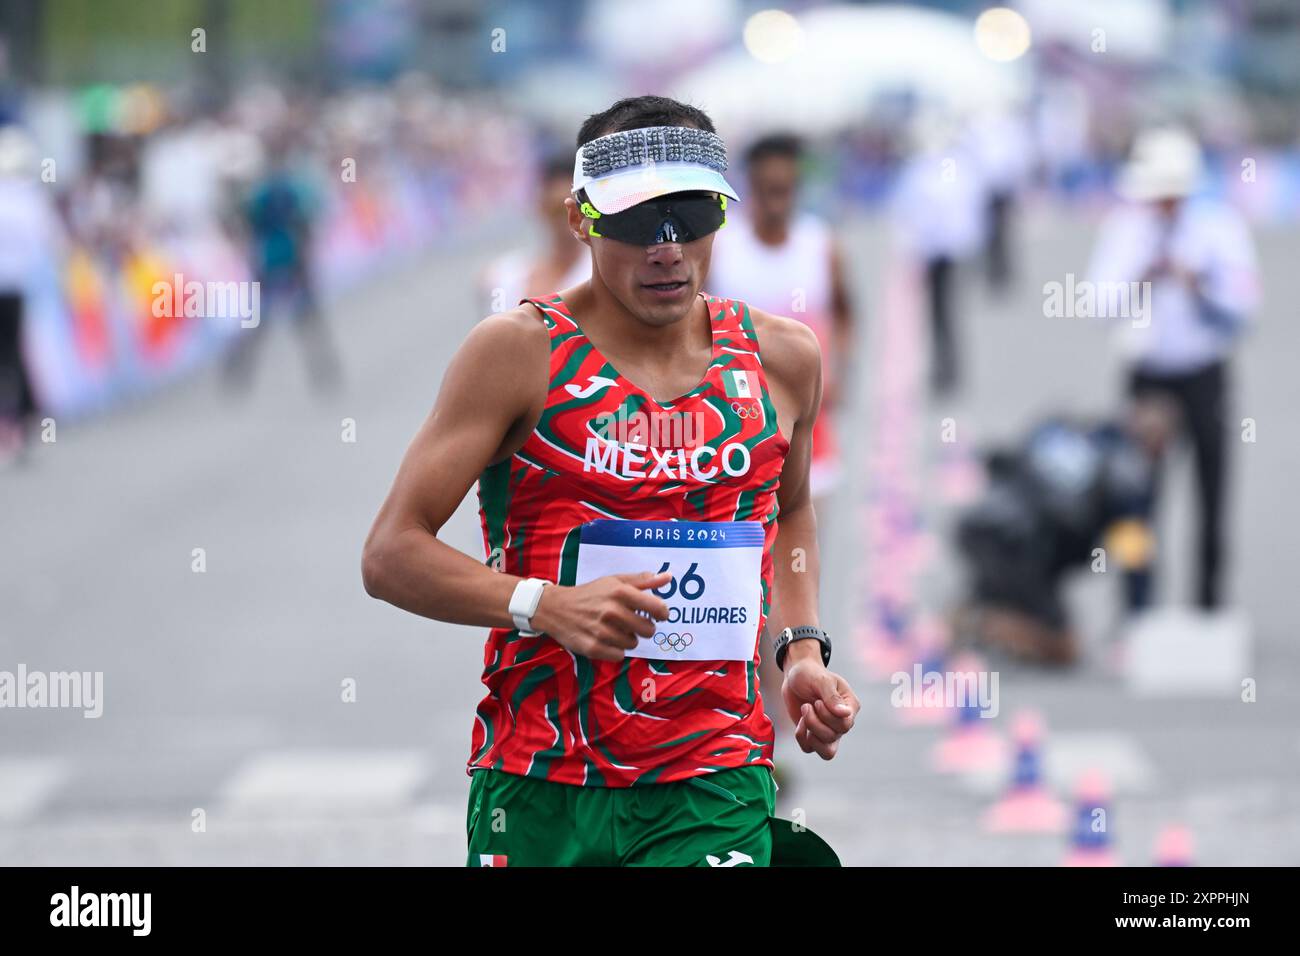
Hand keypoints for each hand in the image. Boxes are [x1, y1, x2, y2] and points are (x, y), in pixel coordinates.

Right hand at [530, 571, 669, 662]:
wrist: (555, 608)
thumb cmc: (590, 593)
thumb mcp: (614, 581)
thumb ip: (642, 580)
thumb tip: (668, 577)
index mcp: (620, 592)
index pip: (656, 607)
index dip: (662, 613)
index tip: (659, 615)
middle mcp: (612, 611)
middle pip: (648, 630)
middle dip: (643, 627)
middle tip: (632, 622)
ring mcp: (602, 631)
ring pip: (633, 644)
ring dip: (627, 639)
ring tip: (614, 629)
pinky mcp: (593, 648)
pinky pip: (619, 656)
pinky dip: (615, 650)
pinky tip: (606, 639)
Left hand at [781, 655, 859, 759]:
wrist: (795, 675)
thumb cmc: (811, 674)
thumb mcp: (821, 681)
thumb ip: (832, 697)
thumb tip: (844, 714)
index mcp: (850, 707)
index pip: (845, 725)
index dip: (828, 717)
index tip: (817, 702)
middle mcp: (842, 722)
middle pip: (833, 737)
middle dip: (815, 722)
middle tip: (807, 705)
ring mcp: (828, 730)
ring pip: (826, 750)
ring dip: (810, 732)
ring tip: (804, 714)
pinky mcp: (813, 735)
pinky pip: (810, 749)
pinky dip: (802, 738)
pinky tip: (799, 722)